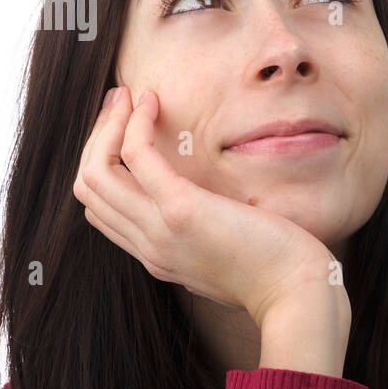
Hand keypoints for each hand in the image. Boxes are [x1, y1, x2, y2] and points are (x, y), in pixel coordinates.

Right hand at [72, 85, 344, 328]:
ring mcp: (159, 231)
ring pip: (97, 172)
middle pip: (89, 188)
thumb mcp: (227, 258)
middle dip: (98, 139)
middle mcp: (149, 246)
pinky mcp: (181, 210)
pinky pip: (136, 156)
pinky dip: (136, 124)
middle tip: (119, 103)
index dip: (103, 165)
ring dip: (107, 126)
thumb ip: (205, 240)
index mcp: (157, 256)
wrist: (298, 292)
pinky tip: (151, 102)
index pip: (100, 210)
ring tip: (127, 96)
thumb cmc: (277, 273)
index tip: (125, 131)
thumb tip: (209, 217)